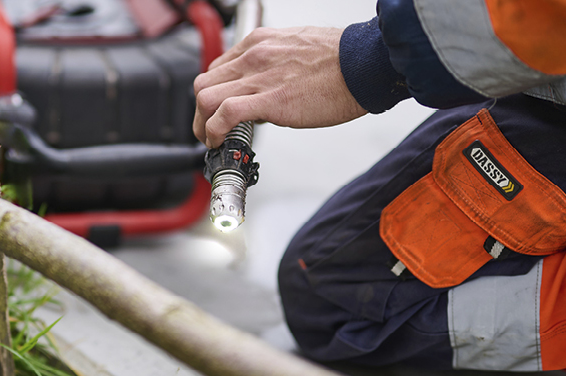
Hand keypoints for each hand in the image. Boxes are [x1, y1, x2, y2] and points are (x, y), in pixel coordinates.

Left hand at [193, 26, 367, 147]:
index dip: (214, 93)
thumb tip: (268, 88)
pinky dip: (214, 130)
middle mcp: (253, 56)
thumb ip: (276, 65)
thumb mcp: (298, 50)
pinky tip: (219, 141)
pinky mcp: (269, 100)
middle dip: (200, 110)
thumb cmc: (342, 60)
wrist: (365, 63)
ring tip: (211, 139)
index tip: (219, 109)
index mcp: (260, 43)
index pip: (219, 68)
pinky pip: (224, 114)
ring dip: (202, 123)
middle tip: (208, 128)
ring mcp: (258, 77)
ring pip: (205, 97)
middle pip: (204, 83)